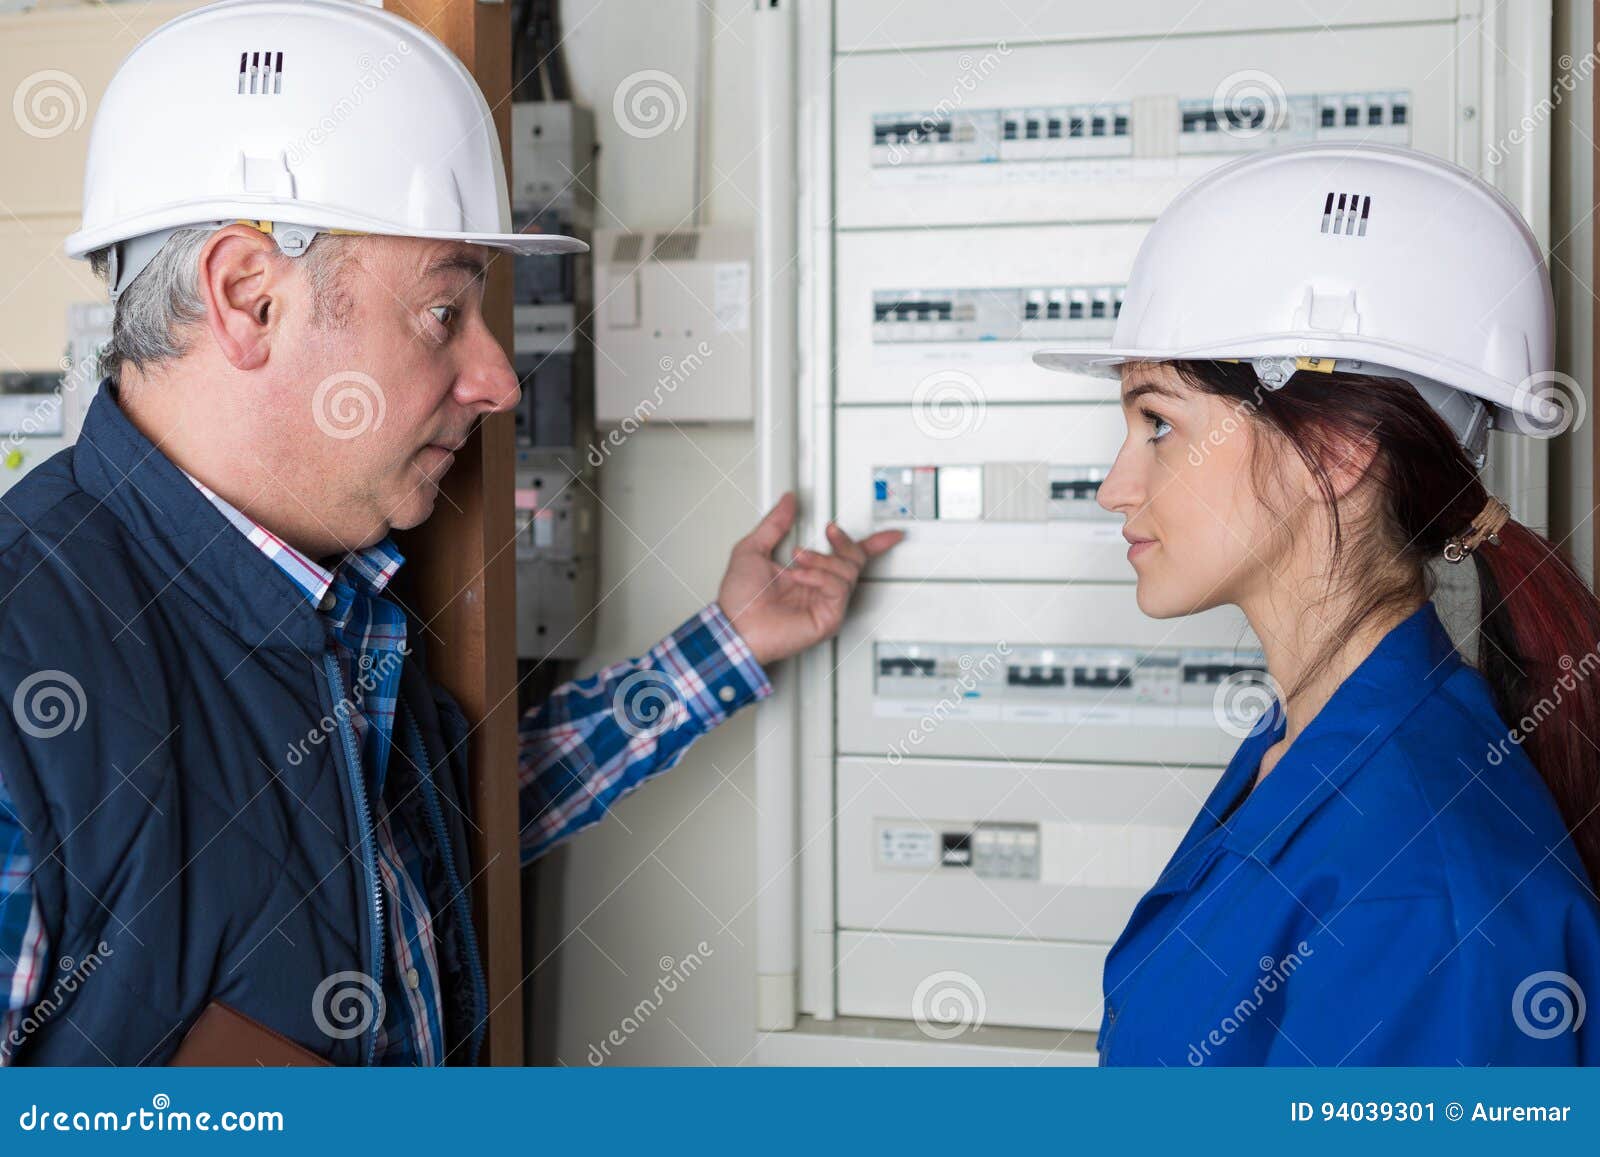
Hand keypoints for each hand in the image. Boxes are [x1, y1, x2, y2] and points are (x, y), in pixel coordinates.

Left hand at [717, 492, 902, 666]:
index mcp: (807, 571)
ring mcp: (825, 603)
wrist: (736, 626)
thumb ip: (774, 524)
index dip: (873, 544)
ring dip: (823, 559)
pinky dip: (820, 576)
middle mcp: (820, 587)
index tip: (890, 534)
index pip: (847, 556)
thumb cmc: (740, 600)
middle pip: (855, 559)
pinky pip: (838, 587)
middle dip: (844, 541)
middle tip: (829, 532)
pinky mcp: (828, 617)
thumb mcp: (752, 548)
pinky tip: (800, 578)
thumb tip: (787, 502)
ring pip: (848, 570)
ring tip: (798, 561)